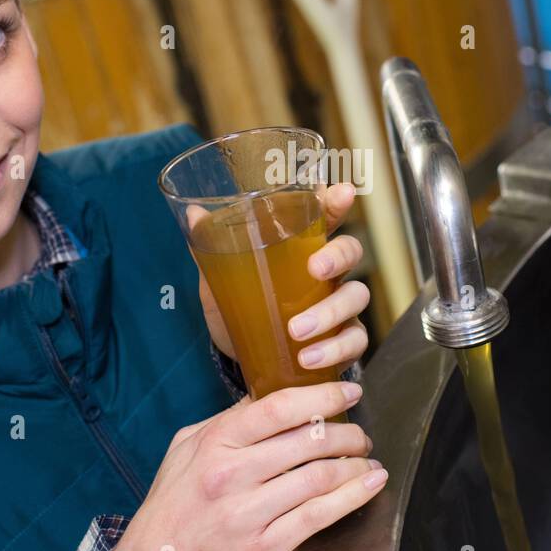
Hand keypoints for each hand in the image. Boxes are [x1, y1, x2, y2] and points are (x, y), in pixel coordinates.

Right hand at [113, 381, 387, 550]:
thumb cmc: (171, 505)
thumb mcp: (186, 449)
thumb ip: (227, 421)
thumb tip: (267, 393)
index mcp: (216, 444)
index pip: (278, 407)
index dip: (322, 395)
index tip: (348, 390)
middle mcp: (232, 475)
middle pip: (308, 440)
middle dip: (347, 432)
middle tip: (360, 434)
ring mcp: (248, 514)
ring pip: (320, 477)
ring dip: (355, 464)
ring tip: (368, 459)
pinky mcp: (264, 549)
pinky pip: (318, 517)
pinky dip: (353, 497)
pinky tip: (370, 484)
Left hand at [193, 182, 369, 373]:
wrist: (245, 357)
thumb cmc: (244, 306)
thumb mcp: (223, 278)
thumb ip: (213, 247)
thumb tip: (194, 214)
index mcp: (303, 248)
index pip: (326, 217)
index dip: (337, 202)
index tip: (341, 192)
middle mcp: (329, 273)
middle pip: (351, 251)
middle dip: (338, 255)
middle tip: (316, 268)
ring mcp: (340, 307)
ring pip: (356, 297)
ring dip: (330, 313)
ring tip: (297, 331)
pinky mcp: (343, 341)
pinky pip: (355, 341)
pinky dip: (334, 350)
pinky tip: (308, 359)